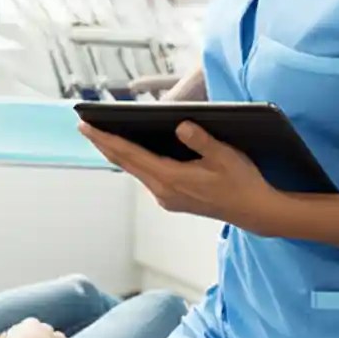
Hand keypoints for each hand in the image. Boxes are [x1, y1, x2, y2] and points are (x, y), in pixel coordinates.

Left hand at [79, 120, 290, 230]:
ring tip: (101, 134)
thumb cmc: (242, 181)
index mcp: (171, 179)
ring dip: (117, 153)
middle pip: (125, 163)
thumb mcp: (225, 156)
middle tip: (83, 125)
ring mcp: (166, 197)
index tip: (86, 126)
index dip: (105, 139)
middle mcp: (163, 191)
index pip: (130, 154)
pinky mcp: (172, 199)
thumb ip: (201, 140)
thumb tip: (180, 125)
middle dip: (104, 143)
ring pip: (134, 170)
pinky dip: (133, 161)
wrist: (254, 212)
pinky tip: (131, 150)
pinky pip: (145, 176)